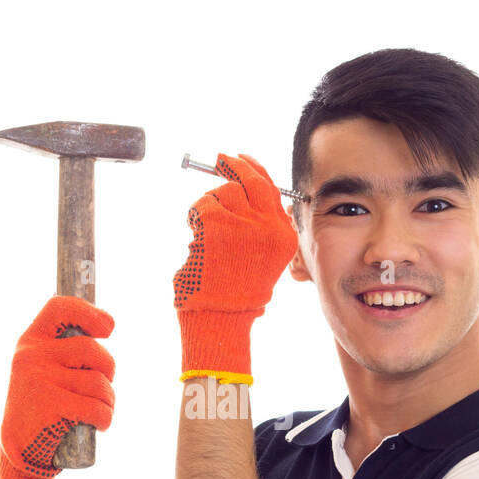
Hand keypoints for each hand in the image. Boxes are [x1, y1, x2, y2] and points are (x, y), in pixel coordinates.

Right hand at [0, 295, 114, 478]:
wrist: (19, 450)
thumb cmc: (41, 406)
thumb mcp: (43, 370)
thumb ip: (63, 350)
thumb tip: (105, 324)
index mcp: (31, 341)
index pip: (60, 308)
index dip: (89, 313)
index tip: (109, 329)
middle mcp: (32, 355)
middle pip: (92, 350)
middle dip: (108, 371)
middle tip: (103, 388)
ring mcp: (40, 379)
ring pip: (99, 382)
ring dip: (109, 400)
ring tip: (99, 410)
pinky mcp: (51, 406)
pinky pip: (97, 407)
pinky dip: (106, 418)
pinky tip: (100, 423)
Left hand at [173, 152, 298, 385]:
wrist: (219, 318)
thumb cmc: (235, 296)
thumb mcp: (263, 262)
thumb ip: (263, 230)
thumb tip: (256, 195)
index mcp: (284, 237)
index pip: (273, 190)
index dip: (256, 172)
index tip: (243, 161)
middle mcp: (269, 227)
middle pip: (252, 180)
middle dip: (234, 166)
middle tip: (220, 160)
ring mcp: (243, 222)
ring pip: (222, 193)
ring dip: (209, 207)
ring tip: (205, 236)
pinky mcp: (217, 222)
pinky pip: (202, 205)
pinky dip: (195, 217)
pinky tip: (197, 239)